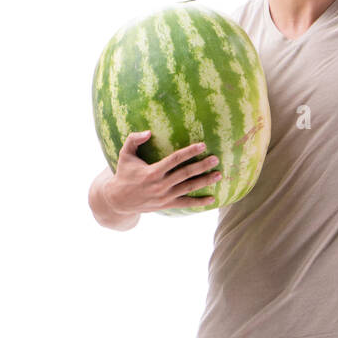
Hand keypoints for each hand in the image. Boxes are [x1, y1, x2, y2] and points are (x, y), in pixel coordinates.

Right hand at [108, 131, 222, 214]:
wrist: (118, 200)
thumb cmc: (124, 174)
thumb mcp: (124, 154)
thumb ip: (134, 139)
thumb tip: (148, 132)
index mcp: (152, 171)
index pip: (175, 159)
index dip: (189, 152)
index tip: (202, 145)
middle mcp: (160, 185)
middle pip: (185, 173)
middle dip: (202, 166)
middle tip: (216, 159)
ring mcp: (165, 196)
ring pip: (188, 188)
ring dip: (204, 181)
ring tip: (218, 175)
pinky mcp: (167, 205)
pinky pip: (186, 203)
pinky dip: (199, 202)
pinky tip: (212, 199)